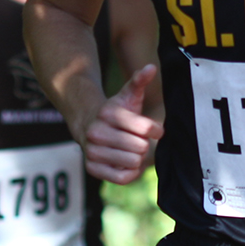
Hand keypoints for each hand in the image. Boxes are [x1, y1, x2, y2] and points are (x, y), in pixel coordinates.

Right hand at [85, 65, 162, 183]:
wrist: (87, 126)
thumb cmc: (116, 112)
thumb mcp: (127, 95)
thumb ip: (139, 81)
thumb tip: (151, 67)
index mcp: (109, 113)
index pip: (146, 128)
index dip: (156, 130)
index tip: (156, 130)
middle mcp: (97, 132)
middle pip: (141, 147)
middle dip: (143, 144)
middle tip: (136, 139)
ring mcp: (92, 151)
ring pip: (133, 162)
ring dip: (137, 158)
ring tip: (131, 150)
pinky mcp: (92, 168)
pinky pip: (123, 178)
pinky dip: (130, 172)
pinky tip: (128, 163)